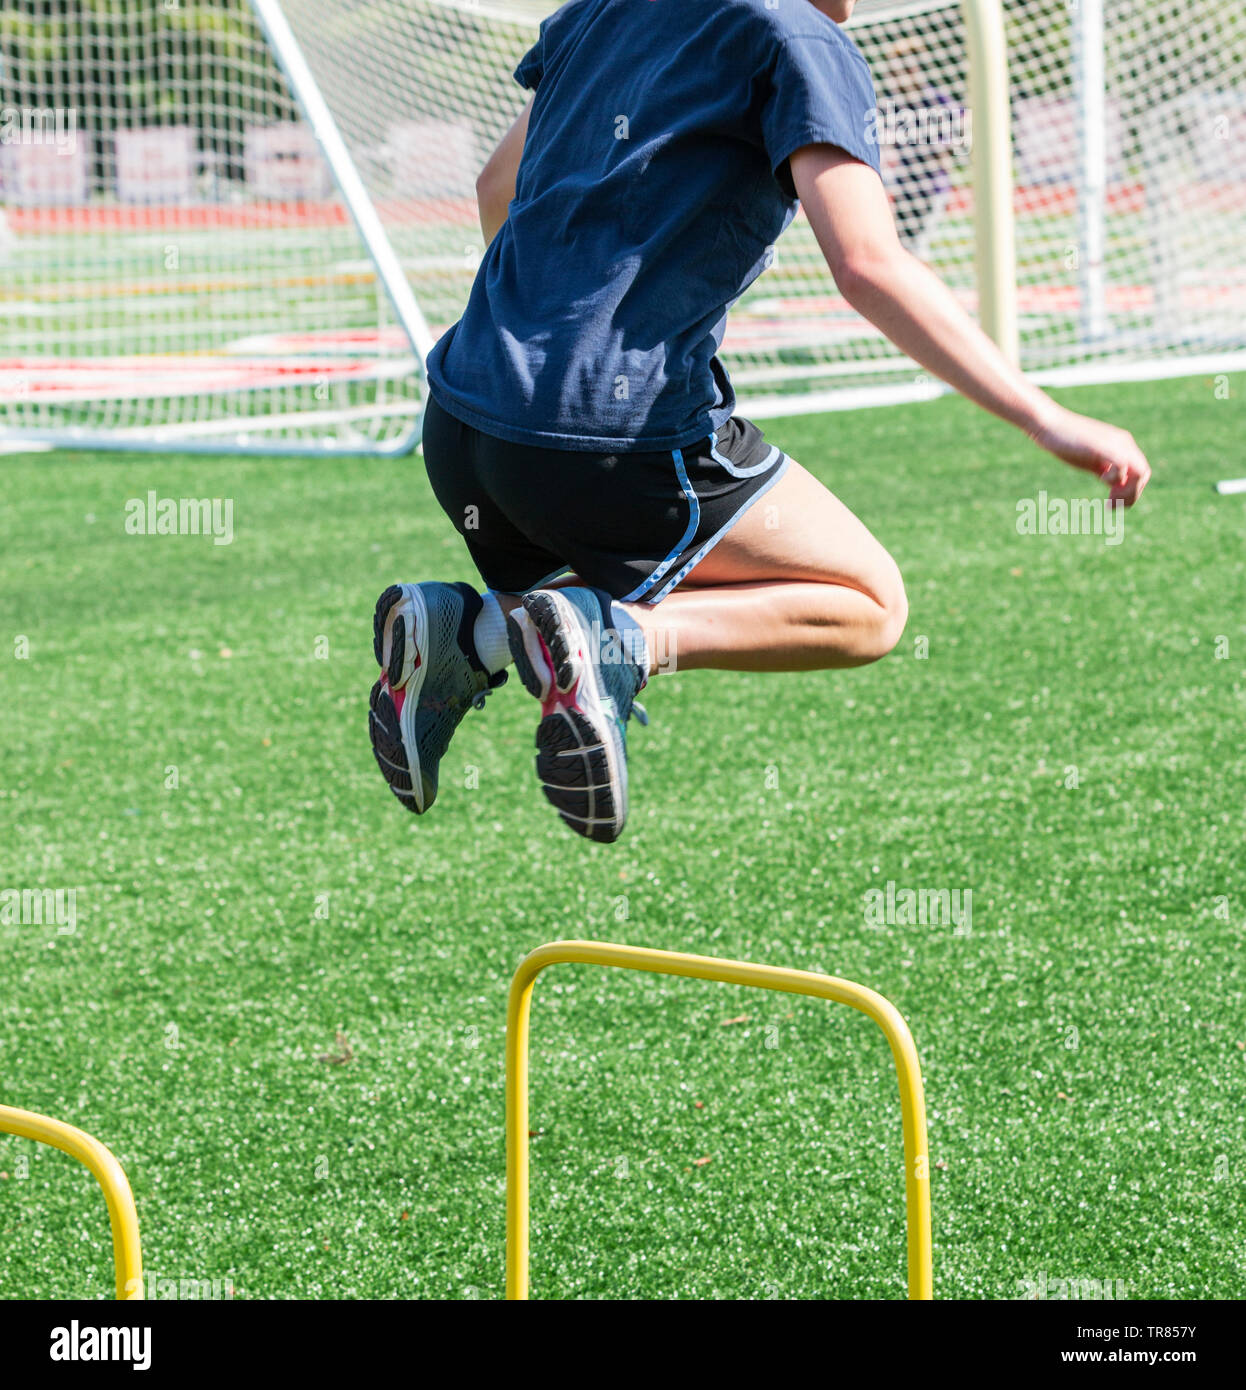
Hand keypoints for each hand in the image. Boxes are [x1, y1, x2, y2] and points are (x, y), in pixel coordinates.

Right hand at [1030, 405, 1151, 506]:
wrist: (1049, 424)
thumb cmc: (1064, 441)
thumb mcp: (1090, 458)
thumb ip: (1104, 467)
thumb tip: (1114, 482)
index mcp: (1122, 444)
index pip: (1140, 472)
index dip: (1130, 490)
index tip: (1111, 501)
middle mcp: (1124, 442)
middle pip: (1144, 474)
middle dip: (1131, 495)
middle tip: (1111, 506)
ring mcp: (1116, 444)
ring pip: (1140, 472)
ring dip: (1127, 492)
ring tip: (1110, 502)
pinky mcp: (1105, 447)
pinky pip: (1123, 466)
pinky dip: (1114, 479)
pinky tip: (1100, 478)